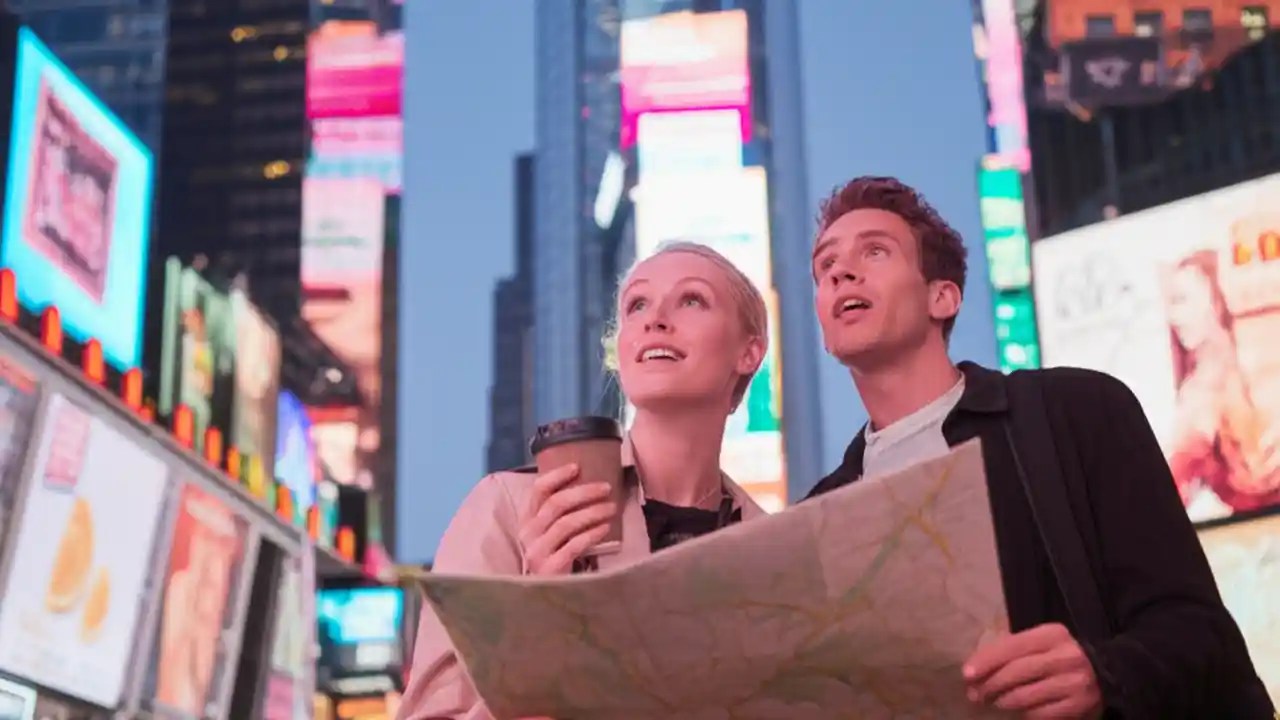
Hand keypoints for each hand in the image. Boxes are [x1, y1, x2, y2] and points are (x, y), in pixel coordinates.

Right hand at [517, 463, 615, 574]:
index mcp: (527, 519)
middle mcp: (528, 533)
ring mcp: (537, 551)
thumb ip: (558, 512)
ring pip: (567, 523)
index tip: (578, 467)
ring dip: (593, 512)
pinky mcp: (550, 568)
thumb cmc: (552, 556)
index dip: (558, 476)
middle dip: (585, 492)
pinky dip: (592, 534)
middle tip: (607, 488)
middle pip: (557, 503)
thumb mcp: (549, 532)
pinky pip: (575, 545)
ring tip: (612, 508)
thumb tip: (586, 484)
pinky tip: (606, 528)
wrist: (546, 593)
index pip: (538, 490)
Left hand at [963, 623, 1101, 718]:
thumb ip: (1013, 648)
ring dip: (1003, 701)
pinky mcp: (1078, 705)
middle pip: (1016, 672)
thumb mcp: (1041, 642)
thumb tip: (976, 667)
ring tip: (993, 702)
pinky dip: (1024, 713)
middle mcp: (1065, 657)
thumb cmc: (1060, 655)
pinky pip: (1040, 713)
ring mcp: (1074, 683)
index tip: (967, 674)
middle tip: (975, 694)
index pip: (1011, 646)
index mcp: (1052, 635)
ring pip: (1026, 696)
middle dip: (990, 685)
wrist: (1106, 672)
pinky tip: (1016, 711)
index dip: (986, 661)